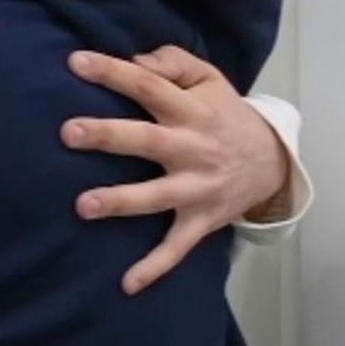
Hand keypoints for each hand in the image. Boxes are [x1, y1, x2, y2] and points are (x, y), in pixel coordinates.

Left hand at [61, 46, 290, 294]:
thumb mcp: (209, 78)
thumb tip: (135, 60)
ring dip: (121, 201)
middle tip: (68, 132)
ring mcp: (197, 188)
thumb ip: (172, 62)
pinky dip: (154, 268)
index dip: (113, 72)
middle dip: (108, 136)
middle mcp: (192, 148)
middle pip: (146, 141)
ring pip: (156, 197)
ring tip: (82, 206)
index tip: (75, 61)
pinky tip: (126, 285)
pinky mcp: (201, 220)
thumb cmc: (224, 114)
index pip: (148, 86)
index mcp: (191, 110)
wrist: (276, 163)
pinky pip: (177, 248)